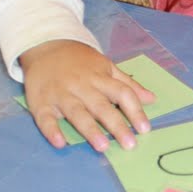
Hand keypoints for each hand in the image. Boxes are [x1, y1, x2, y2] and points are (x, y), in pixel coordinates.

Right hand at [19, 40, 154, 153]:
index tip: (144, 129)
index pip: (122, 93)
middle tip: (130, 145)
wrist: (45, 45)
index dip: (135, 111)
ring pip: (77, 113)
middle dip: (117, 125)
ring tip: (103, 146)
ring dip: (90, 130)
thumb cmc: (79, 61)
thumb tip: (151, 99)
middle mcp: (82, 86)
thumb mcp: (105, 66)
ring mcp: (60, 94)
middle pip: (101, 106)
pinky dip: (52, 130)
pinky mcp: (41, 102)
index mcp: (100, 77)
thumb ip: (127, 84)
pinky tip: (60, 142)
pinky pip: (45, 118)